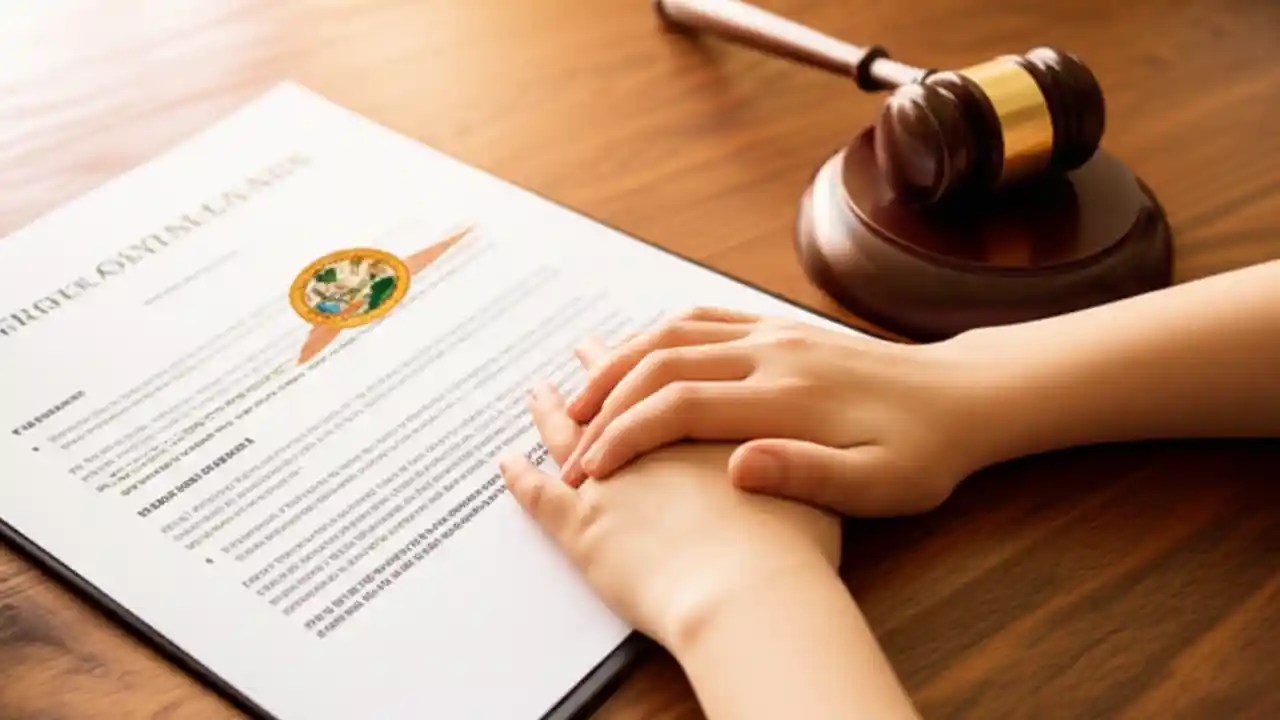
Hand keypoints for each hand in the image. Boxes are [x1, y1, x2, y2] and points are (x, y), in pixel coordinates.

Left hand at [499, 340, 840, 650]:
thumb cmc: (805, 545)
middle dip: (603, 368)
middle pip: (621, 387)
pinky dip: (520, 478)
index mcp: (716, 418)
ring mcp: (612, 482)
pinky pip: (538, 496)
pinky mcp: (583, 529)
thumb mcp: (839, 474)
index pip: (675, 368)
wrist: (762, 600)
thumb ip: (799, 442)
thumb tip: (773, 412)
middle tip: (582, 349)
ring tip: (540, 390)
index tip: (646, 345)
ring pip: (574, 427)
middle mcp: (657, 440)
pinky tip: (507, 465)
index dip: (654, 356)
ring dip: (558, 406)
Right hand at [560, 307, 1000, 516]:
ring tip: (580, 397)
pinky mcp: (778, 327)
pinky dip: (657, 335)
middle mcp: (771, 353)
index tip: (590, 472)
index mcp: (788, 396)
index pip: (681, 407)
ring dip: (619, 361)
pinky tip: (636, 356)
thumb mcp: (880, 483)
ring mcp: (773, 333)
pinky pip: (703, 317)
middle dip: (606, 400)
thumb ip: (808, 474)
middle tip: (569, 442)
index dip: (626, 436)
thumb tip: (736, 468)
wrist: (963, 397)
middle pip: (663, 362)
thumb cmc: (924, 452)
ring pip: (674, 332)